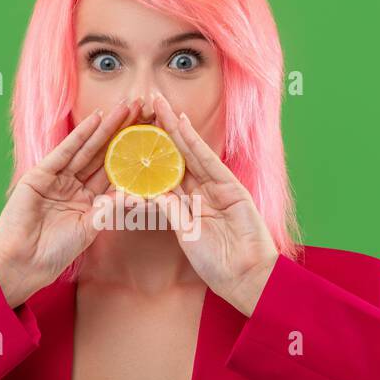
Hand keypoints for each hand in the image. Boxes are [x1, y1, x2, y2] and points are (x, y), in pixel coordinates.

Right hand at [0, 98, 142, 306]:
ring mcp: (57, 178)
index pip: (114, 171)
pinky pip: (64, 152)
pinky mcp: (40, 174)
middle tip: (141, 108)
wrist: (24, 262)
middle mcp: (74, 186)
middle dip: (122, 132)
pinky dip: (79, 135)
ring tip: (125, 107)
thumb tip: (141, 195)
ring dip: (105, 127)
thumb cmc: (56, 251)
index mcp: (89, 200)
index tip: (151, 134)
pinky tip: (95, 119)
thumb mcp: (91, 228)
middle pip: (103, 154)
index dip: (132, 153)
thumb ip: (112, 208)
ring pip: (86, 149)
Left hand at [146, 93, 278, 316]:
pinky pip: (207, 162)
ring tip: (157, 104)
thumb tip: (148, 191)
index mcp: (190, 202)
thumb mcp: (186, 234)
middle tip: (145, 102)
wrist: (246, 277)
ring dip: (174, 127)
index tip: (133, 131)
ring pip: (190, 152)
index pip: (165, 171)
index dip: (151, 150)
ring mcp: (218, 186)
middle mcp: (203, 190)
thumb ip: (171, 210)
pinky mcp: (232, 187)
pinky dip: (194, 143)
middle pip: (177, 154)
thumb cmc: (217, 263)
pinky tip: (180, 124)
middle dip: (161, 129)